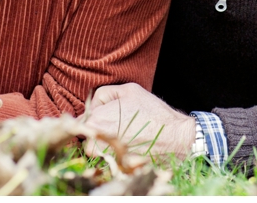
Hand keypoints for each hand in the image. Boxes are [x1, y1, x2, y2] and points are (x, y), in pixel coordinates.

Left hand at [79, 83, 194, 158]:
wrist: (174, 137)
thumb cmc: (152, 112)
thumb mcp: (129, 90)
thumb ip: (104, 94)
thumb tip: (91, 104)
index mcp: (95, 119)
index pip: (82, 119)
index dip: (95, 115)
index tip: (108, 116)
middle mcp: (95, 139)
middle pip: (87, 134)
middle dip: (98, 129)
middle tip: (119, 125)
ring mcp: (104, 155)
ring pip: (94, 148)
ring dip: (104, 142)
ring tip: (125, 135)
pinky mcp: (114, 165)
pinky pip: (106, 158)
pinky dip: (113, 153)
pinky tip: (129, 145)